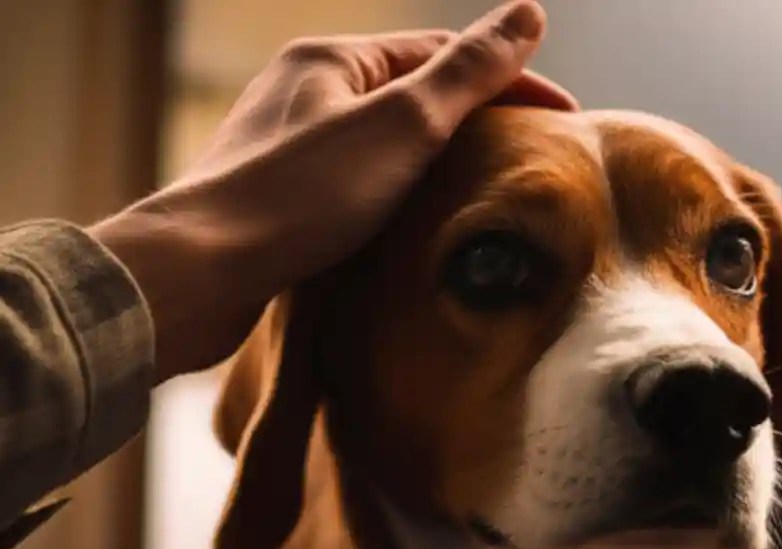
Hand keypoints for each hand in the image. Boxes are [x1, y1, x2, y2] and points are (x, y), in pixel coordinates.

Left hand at [92, 0, 575, 380]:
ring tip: (486, 195)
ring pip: (385, 144)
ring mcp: (288, 147)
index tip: (565, 119)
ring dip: (438, 163)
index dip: (510, 80)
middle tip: (533, 157)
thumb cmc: (300, 194)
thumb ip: (468, 72)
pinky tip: (417, 228)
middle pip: (413, 97)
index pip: (442, 54)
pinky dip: (399, 198)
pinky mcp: (279, 201)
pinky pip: (358, 186)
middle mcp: (305, 92)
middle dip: (477, 120)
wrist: (200, 274)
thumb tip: (529, 12)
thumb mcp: (402, 123)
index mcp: (331, 58)